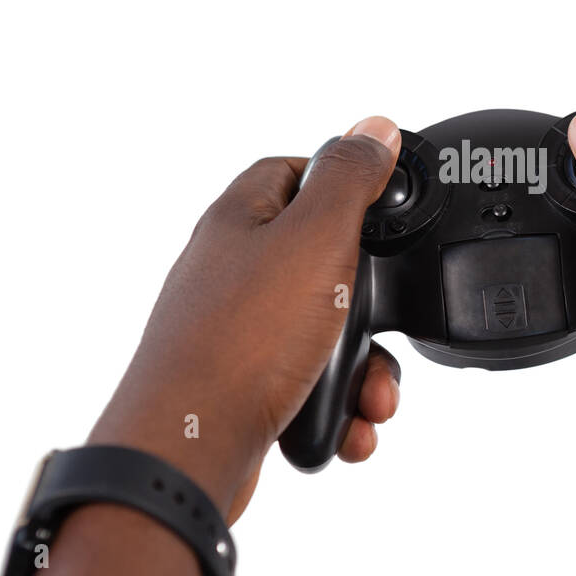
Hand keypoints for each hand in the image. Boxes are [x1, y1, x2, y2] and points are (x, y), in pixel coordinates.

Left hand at [88, 116, 405, 522]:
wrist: (190, 447)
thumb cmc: (241, 342)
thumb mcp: (314, 239)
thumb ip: (348, 180)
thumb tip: (372, 128)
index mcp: (240, 220)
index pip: (292, 171)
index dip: (341, 181)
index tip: (381, 204)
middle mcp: (231, 271)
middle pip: (320, 262)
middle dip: (369, 303)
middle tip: (385, 323)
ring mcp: (234, 331)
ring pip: (321, 334)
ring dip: (362, 367)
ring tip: (373, 395)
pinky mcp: (241, 386)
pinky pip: (306, 385)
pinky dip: (337, 406)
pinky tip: (346, 425)